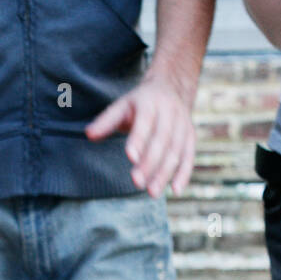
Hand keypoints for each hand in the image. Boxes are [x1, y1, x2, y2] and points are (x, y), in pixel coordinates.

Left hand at [85, 77, 195, 196]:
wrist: (172, 87)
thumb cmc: (139, 102)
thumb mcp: (122, 105)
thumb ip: (106, 121)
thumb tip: (89, 135)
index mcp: (150, 103)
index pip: (144, 123)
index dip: (139, 140)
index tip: (130, 158)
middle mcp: (170, 113)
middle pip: (161, 141)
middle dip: (149, 163)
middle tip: (137, 183)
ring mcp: (183, 125)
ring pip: (176, 151)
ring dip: (165, 173)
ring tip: (152, 192)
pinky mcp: (191, 136)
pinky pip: (189, 157)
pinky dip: (184, 174)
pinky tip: (175, 190)